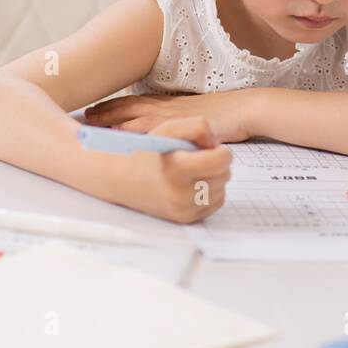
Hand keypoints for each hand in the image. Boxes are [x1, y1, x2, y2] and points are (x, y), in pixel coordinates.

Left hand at [85, 91, 254, 143]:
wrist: (246, 109)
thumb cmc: (228, 114)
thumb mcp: (198, 116)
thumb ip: (181, 122)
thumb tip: (169, 133)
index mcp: (170, 103)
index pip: (135, 103)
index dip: (113, 107)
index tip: (94, 111)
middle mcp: (166, 107)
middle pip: (127, 108)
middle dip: (104, 113)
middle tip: (82, 118)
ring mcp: (171, 116)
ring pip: (132, 118)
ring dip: (109, 122)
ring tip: (88, 128)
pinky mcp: (176, 126)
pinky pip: (147, 130)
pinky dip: (128, 133)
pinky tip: (115, 139)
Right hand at [117, 116, 231, 222]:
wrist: (122, 179)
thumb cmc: (150, 151)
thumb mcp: (170, 129)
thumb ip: (198, 127)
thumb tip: (217, 146)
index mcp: (176, 169)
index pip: (222, 161)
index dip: (221, 151)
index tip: (209, 148)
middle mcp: (180, 194)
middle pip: (225, 175)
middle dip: (216, 164)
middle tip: (197, 159)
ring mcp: (183, 210)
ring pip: (222, 189)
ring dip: (214, 178)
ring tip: (192, 172)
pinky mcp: (186, 219)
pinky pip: (216, 203)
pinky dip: (210, 192)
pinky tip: (193, 185)